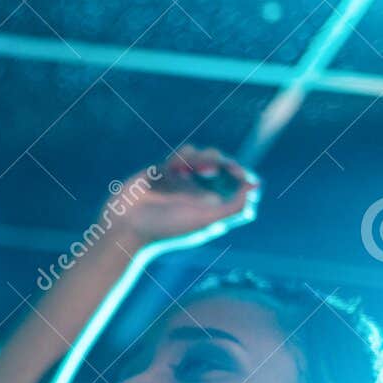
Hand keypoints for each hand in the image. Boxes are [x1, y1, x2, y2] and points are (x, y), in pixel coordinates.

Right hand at [104, 146, 259, 253]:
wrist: (127, 224)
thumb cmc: (166, 228)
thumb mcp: (205, 220)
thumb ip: (233, 207)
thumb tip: (256, 188)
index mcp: (212, 207)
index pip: (237, 184)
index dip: (242, 175)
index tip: (241, 174)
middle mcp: (200, 192)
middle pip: (222, 165)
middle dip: (223, 162)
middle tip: (219, 168)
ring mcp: (182, 180)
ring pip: (203, 155)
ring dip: (205, 157)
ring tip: (201, 168)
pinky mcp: (164, 170)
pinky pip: (183, 154)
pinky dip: (185, 156)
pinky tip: (179, 166)